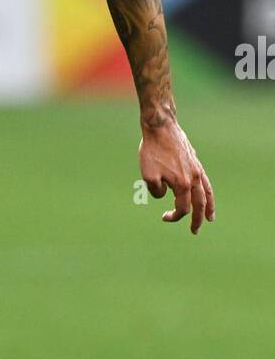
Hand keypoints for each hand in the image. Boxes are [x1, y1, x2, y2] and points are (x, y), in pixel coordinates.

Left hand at [139, 120, 214, 234]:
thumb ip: (156, 190)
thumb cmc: (152, 150)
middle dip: (197, 219)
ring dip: (209, 207)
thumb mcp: (147, 175)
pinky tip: (204, 194)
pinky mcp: (195, 161)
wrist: (161, 127)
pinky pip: (205, 181)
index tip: (163, 216)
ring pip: (207, 192)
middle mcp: (193, 178)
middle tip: (195, 230)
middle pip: (199, 204)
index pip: (182, 208)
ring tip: (210, 218)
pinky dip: (207, 190)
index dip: (174, 216)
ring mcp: (196, 169)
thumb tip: (164, 195)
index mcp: (182, 184)